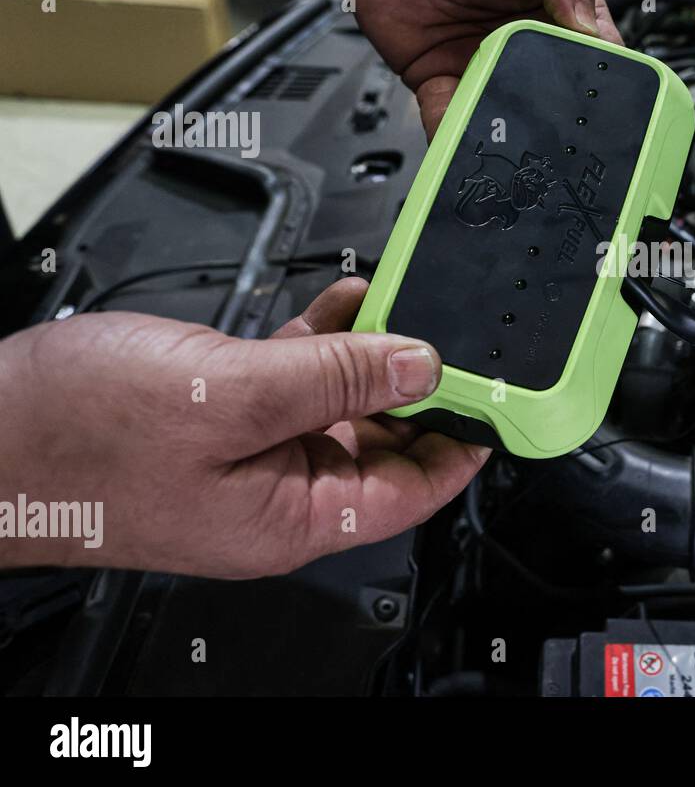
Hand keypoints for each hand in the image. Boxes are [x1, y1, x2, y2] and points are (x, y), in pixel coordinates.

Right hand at [0, 278, 487, 577]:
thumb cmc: (75, 440)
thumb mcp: (230, 399)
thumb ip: (336, 381)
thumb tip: (421, 366)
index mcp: (294, 518)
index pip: (413, 491)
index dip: (462, 443)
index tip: (496, 395)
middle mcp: (280, 494)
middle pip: (385, 441)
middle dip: (420, 384)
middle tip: (448, 326)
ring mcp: (251, 453)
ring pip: (344, 401)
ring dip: (374, 351)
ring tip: (402, 299)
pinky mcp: (222, 414)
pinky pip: (298, 378)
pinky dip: (325, 340)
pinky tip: (345, 302)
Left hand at [327, 0, 622, 137]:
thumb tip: (587, 26)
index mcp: (562, 10)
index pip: (597, 60)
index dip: (599, 86)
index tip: (592, 104)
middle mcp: (527, 45)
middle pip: (551, 101)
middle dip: (550, 122)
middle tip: (546, 133)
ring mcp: (483, 65)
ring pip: (502, 118)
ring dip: (503, 136)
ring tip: (503, 144)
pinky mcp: (440, 80)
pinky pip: (451, 120)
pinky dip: (454, 137)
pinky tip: (458, 138)